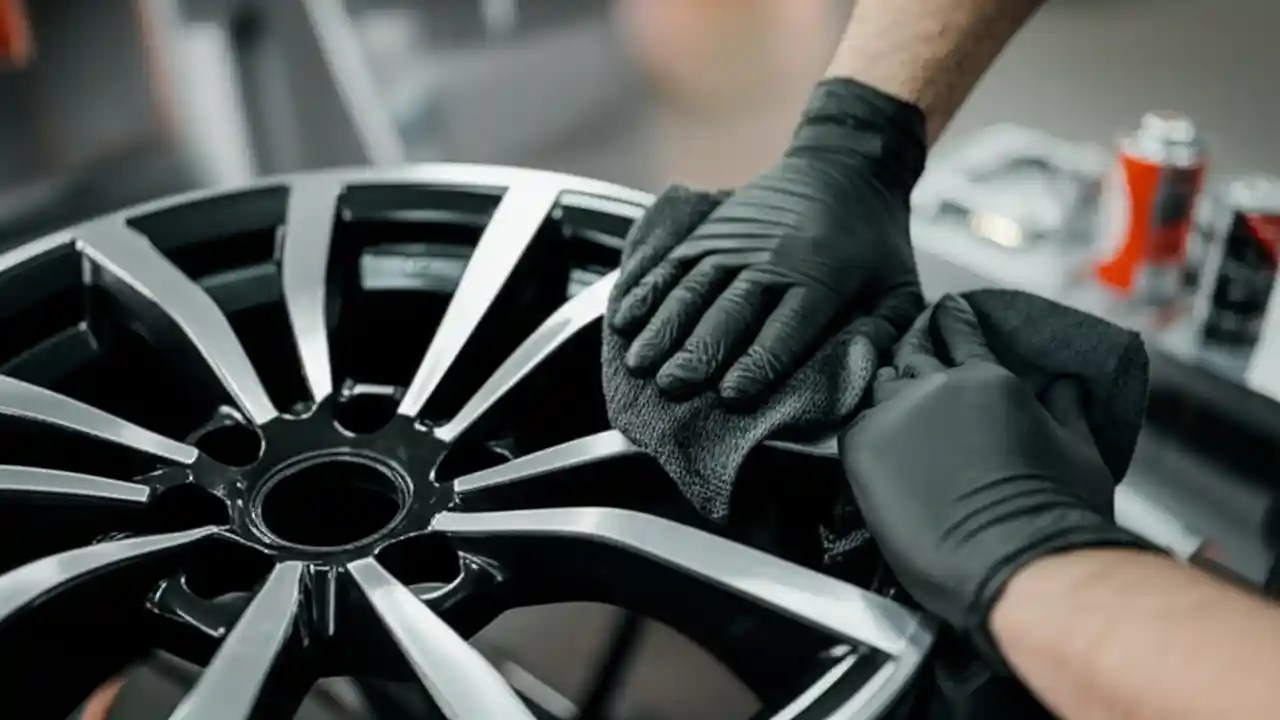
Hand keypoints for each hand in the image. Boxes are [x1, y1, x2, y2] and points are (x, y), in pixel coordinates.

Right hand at [609, 78, 926, 408]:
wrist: (846, 165)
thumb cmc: (873, 243)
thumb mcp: (899, 288)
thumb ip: (883, 334)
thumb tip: (860, 373)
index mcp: (821, 278)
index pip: (785, 328)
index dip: (758, 362)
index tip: (732, 394)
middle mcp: (772, 259)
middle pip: (729, 310)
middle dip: (699, 350)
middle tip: (674, 386)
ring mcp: (735, 242)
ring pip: (692, 287)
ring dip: (663, 326)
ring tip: (639, 363)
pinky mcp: (710, 232)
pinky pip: (672, 261)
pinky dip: (646, 288)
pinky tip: (624, 317)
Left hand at [838, 300, 1145, 663]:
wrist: (1015, 564)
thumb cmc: (1056, 518)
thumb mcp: (1080, 452)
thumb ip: (1068, 410)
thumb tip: (1065, 385)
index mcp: (989, 380)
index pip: (962, 331)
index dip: (952, 319)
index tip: (945, 311)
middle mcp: (937, 387)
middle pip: (912, 352)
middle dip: (914, 345)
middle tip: (913, 343)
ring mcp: (895, 416)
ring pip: (881, 386)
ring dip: (888, 388)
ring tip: (892, 396)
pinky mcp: (862, 450)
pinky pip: (855, 427)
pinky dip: (867, 431)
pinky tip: (874, 443)